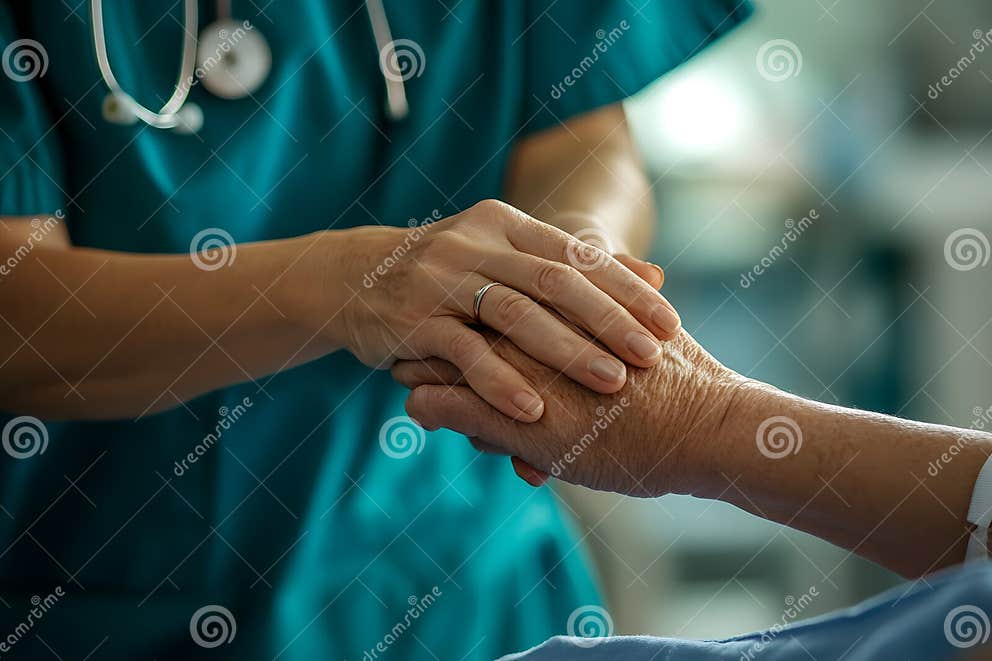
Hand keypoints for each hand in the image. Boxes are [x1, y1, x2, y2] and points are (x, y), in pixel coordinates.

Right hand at [334, 200, 680, 421]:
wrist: (352, 280)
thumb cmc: (446, 276)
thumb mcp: (505, 257)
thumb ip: (574, 266)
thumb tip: (657, 275)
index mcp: (505, 224)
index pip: (577, 255)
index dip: (626, 289)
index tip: (669, 323)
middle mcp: (476, 244)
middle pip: (555, 281)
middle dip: (609, 320)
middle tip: (652, 356)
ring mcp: (442, 280)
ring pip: (515, 315)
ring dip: (567, 351)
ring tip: (612, 383)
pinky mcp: (413, 321)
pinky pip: (464, 354)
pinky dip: (500, 383)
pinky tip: (535, 411)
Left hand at [393, 320, 745, 496]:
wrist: (702, 429)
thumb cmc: (683, 381)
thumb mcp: (651, 325)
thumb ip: (635, 296)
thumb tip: (648, 274)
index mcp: (563, 308)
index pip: (504, 292)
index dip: (477, 294)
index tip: (450, 298)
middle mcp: (536, 334)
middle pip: (470, 321)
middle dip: (438, 326)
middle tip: (407, 332)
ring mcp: (523, 376)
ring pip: (454, 363)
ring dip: (423, 365)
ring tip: (399, 370)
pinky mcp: (517, 423)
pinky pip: (456, 408)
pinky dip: (431, 406)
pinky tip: (414, 408)